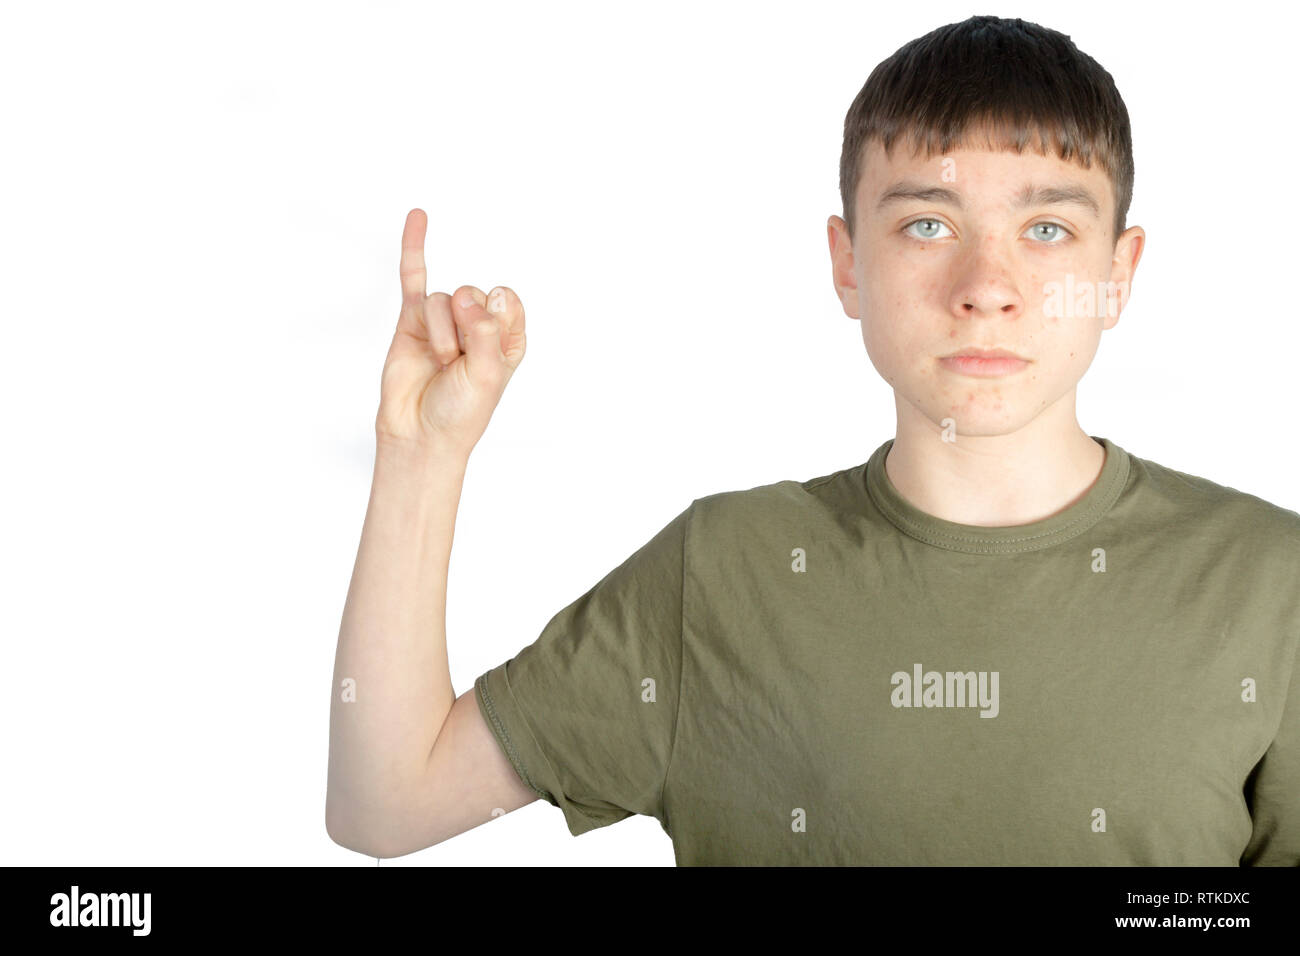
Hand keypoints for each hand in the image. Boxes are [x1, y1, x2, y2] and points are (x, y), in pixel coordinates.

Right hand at [376, 209, 525, 456]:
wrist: (419, 435)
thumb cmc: (460, 413)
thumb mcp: (488, 374)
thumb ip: (485, 331)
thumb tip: (472, 294)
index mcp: (506, 338)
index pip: (506, 301)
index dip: (495, 320)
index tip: (487, 345)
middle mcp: (477, 325)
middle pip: (473, 295)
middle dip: (463, 329)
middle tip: (456, 363)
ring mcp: (444, 321)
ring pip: (442, 300)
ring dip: (440, 333)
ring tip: (438, 362)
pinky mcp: (412, 321)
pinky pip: (413, 276)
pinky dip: (415, 245)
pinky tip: (418, 217)